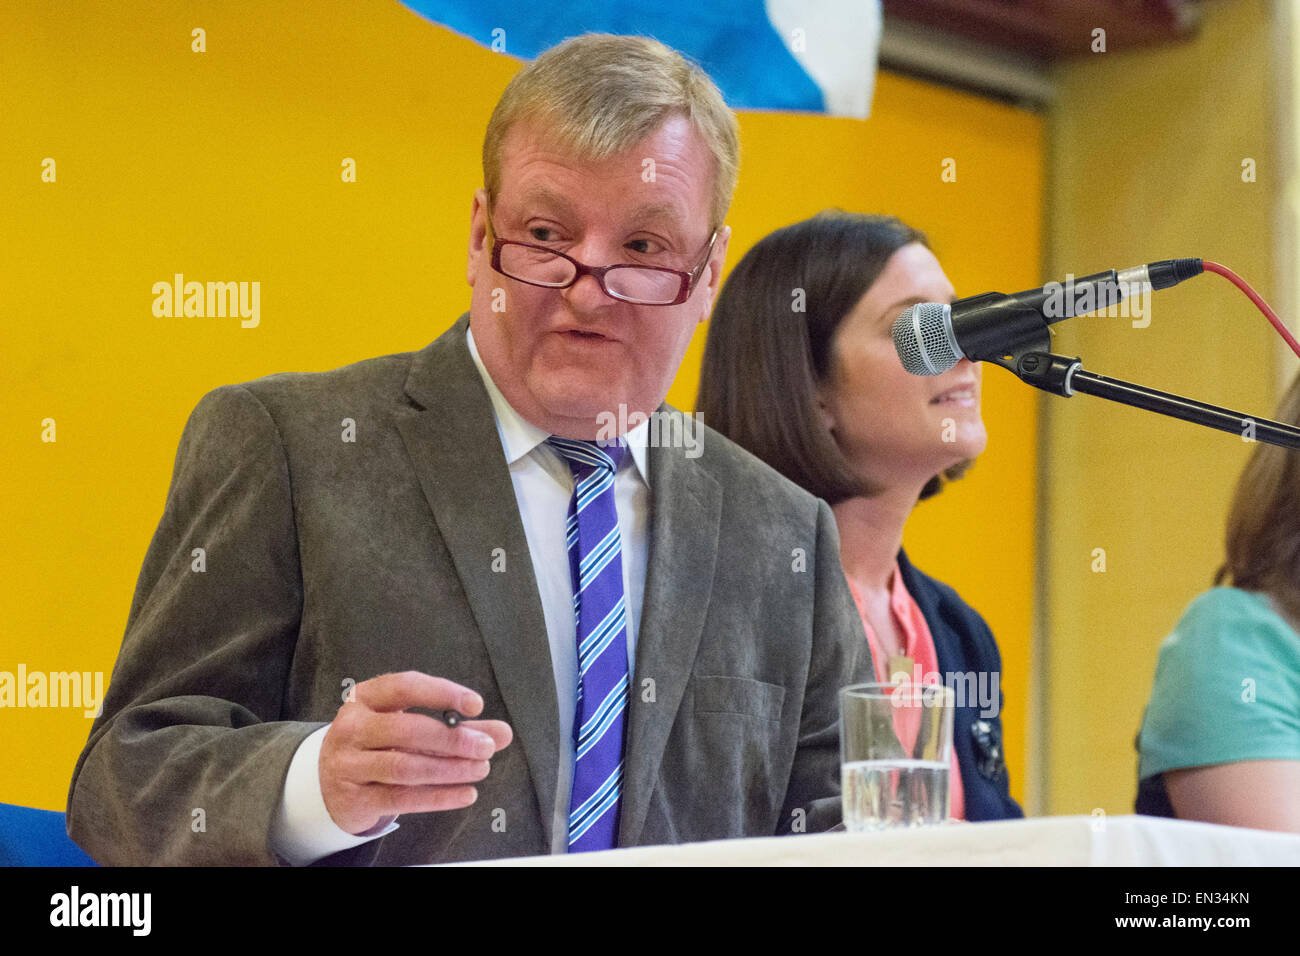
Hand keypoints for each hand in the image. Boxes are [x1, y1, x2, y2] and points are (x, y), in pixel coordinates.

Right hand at [319, 671, 512, 834]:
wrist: (327, 782)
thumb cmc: (378, 744)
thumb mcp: (408, 725)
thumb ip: (456, 726)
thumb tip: (503, 733)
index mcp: (366, 698)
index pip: (405, 686)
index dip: (441, 693)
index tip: (476, 704)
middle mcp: (352, 728)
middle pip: (407, 730)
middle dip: (452, 739)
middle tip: (486, 747)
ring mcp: (349, 764)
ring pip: (405, 767)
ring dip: (449, 769)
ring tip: (480, 769)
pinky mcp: (355, 798)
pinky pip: (402, 798)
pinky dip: (438, 797)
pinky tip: (466, 793)